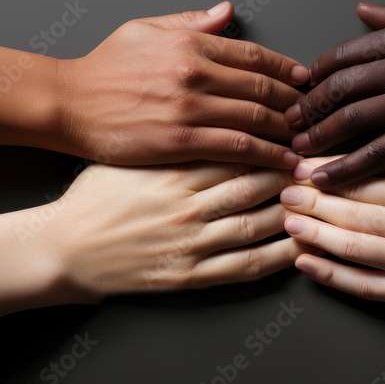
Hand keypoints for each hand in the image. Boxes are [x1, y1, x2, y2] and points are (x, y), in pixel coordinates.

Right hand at [42, 161, 311, 301]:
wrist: (65, 248)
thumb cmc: (95, 196)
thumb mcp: (131, 154)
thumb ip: (172, 134)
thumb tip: (208, 108)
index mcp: (171, 170)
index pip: (235, 149)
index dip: (272, 142)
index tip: (296, 135)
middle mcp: (185, 205)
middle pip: (253, 184)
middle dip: (291, 174)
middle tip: (319, 164)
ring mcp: (188, 243)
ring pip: (255, 223)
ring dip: (292, 211)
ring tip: (317, 199)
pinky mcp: (189, 275)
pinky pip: (243, 266)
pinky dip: (277, 256)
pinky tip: (300, 246)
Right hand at [54, 2, 309, 168]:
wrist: (67, 104)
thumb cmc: (102, 68)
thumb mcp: (144, 30)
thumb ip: (190, 21)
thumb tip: (226, 10)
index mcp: (189, 43)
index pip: (254, 55)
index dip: (286, 69)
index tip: (304, 81)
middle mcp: (194, 71)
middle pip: (263, 87)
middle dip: (294, 103)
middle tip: (314, 116)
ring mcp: (188, 107)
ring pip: (256, 117)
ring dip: (287, 130)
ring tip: (307, 141)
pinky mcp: (179, 141)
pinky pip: (236, 148)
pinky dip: (266, 155)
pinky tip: (283, 163)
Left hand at [279, 154, 384, 310]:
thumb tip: (382, 120)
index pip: (358, 172)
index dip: (322, 168)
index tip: (297, 161)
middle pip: (344, 207)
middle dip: (307, 197)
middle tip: (280, 187)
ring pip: (347, 244)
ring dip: (311, 232)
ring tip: (287, 220)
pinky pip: (364, 285)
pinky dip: (330, 275)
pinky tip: (306, 264)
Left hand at [286, 3, 384, 186]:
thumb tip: (360, 9)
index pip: (345, 54)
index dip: (317, 73)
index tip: (302, 89)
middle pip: (341, 86)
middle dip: (308, 107)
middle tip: (286, 124)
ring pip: (353, 119)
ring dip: (318, 137)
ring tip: (296, 151)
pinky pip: (379, 153)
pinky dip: (347, 167)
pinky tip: (325, 178)